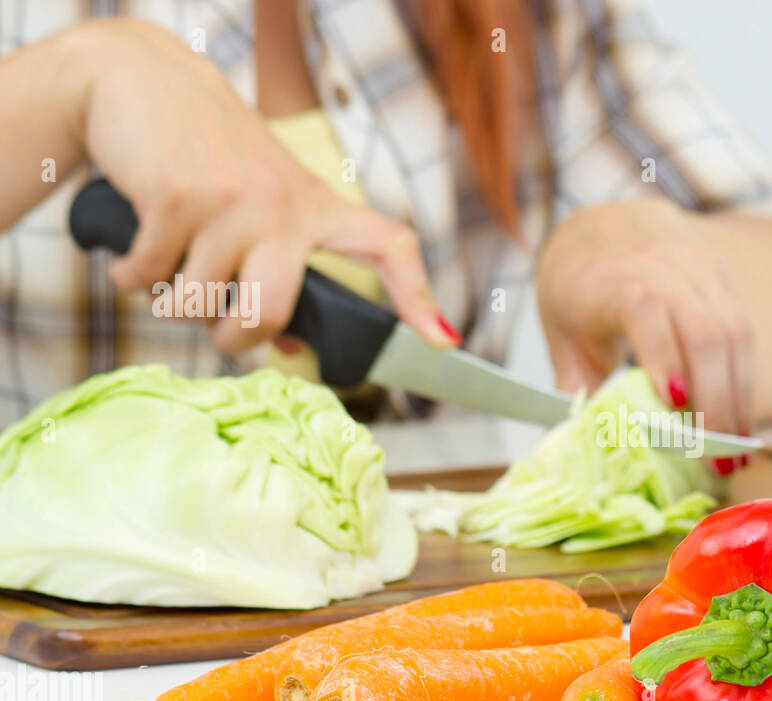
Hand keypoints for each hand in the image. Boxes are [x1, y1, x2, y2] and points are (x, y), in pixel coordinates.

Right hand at [69, 20, 457, 351]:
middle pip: (271, 314)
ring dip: (172, 302)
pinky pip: (149, 278)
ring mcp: (232, 200)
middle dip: (234, 340)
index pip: (389, 247)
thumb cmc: (209, 158)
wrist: (141, 81)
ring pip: (197, 305)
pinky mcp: (176, 198)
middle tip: (220, 332)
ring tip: (171, 263)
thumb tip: (285, 349)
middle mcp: (284, 205)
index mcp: (316, 208)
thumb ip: (279, 270)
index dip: (417, 298)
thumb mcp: (260, 205)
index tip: (440, 341)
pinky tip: (136, 250)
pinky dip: (132, 277)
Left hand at [536, 198, 755, 446]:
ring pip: (737, 335)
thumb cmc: (583, 289)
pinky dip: (744, 386)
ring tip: (736, 453)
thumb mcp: (563, 334)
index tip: (672, 402)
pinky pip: (746, 336)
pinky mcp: (727, 284)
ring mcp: (704, 273)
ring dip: (740, 400)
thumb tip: (574, 444)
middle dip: (715, 400)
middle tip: (717, 459)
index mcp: (617, 278)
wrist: (610, 228)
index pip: (648, 308)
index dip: (663, 354)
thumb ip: (572, 386)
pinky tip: (741, 425)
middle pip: (706, 330)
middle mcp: (667, 267)